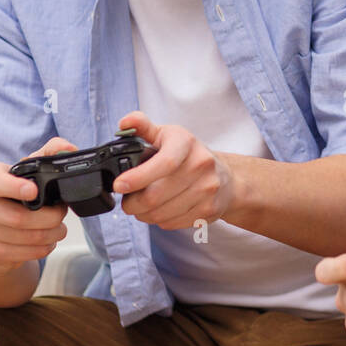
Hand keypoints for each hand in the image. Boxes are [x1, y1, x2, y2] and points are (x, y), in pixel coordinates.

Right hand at [0, 136, 72, 275]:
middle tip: (61, 214)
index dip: (15, 187)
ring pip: (23, 237)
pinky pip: (21, 254)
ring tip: (58, 228)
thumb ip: (49, 152)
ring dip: (51, 234)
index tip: (34, 191)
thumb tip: (69, 148)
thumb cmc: (13, 192)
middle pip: (17, 217)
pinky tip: (46, 241)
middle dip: (50, 217)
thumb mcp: (27, 168)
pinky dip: (42, 248)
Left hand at [112, 111, 234, 228]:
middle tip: (128, 201)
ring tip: (143, 206)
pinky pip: (172, 223)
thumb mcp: (167, 136)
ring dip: (144, 214)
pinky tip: (161, 210)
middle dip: (133, 203)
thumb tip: (125, 122)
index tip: (119, 185)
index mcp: (186, 143)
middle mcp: (201, 165)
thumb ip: (143, 127)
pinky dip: (159, 220)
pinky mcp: (208, 210)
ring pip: (161, 213)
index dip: (138, 177)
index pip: (164, 162)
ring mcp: (207, 189)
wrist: (226, 177)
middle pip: (156, 195)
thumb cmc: (190, 155)